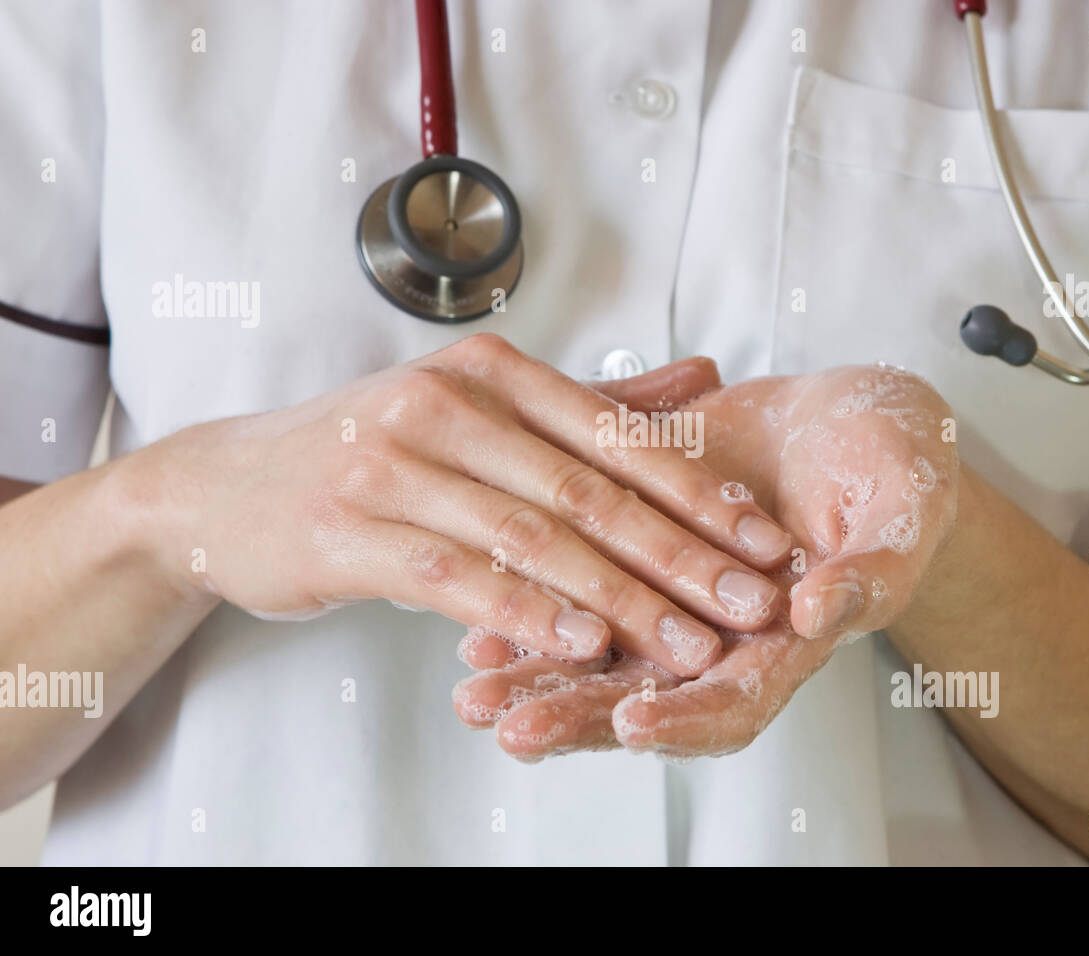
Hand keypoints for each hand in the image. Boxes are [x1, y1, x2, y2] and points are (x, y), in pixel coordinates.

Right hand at [128, 334, 793, 677]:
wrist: (225, 488)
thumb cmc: (370, 451)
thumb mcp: (479, 408)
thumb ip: (591, 402)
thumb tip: (702, 379)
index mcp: (492, 371)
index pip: (618, 434)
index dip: (699, 490)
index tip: (764, 540)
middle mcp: (447, 404)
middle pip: (588, 489)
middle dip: (681, 553)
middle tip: (752, 602)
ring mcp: (394, 463)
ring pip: (532, 536)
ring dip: (621, 597)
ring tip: (689, 642)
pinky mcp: (351, 528)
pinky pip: (456, 575)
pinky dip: (525, 612)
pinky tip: (582, 646)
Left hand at [452, 364, 957, 756]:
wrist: (853, 418)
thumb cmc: (899, 465)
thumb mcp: (905, 509)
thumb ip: (872, 570)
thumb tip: (818, 614)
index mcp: (792, 639)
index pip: (736, 701)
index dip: (688, 718)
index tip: (634, 724)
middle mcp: (724, 635)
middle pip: (648, 695)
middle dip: (577, 714)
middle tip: (510, 728)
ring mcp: (675, 596)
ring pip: (600, 650)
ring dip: (535, 672)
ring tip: (471, 689)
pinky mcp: (638, 547)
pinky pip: (579, 587)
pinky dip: (531, 603)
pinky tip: (474, 618)